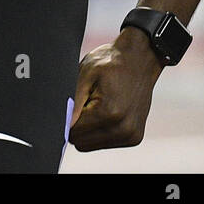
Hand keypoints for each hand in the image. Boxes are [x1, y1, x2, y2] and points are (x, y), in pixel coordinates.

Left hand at [67, 25, 164, 151]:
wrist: (141, 58)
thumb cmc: (111, 61)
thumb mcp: (86, 73)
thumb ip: (72, 102)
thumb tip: (62, 126)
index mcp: (109, 113)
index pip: (72, 132)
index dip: (68, 117)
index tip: (76, 101)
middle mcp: (122, 129)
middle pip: (81, 142)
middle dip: (78, 124)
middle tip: (87, 100)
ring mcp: (130, 135)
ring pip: (91, 145)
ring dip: (89, 129)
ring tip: (99, 104)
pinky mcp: (134, 138)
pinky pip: (105, 142)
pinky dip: (101, 130)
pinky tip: (109, 110)